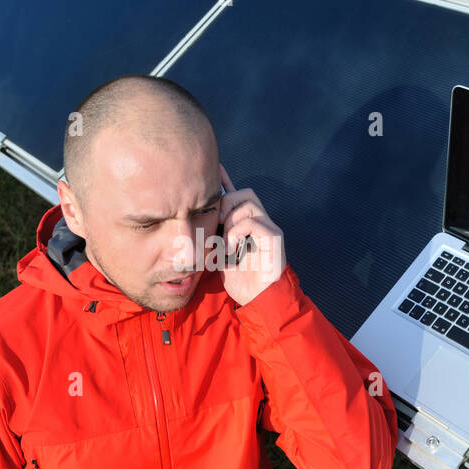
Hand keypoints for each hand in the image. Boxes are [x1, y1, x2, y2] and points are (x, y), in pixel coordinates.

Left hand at [218, 164, 285, 306]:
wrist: (258, 300)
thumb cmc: (240, 280)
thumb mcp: (218, 255)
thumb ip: (212, 237)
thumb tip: (194, 223)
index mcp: (247, 225)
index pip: (236, 196)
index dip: (225, 181)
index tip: (213, 168)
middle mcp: (261, 222)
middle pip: (244, 193)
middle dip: (226, 203)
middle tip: (217, 224)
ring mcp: (269, 228)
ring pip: (248, 203)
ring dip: (230, 221)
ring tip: (225, 243)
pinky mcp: (274, 237)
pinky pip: (253, 221)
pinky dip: (237, 233)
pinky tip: (232, 249)